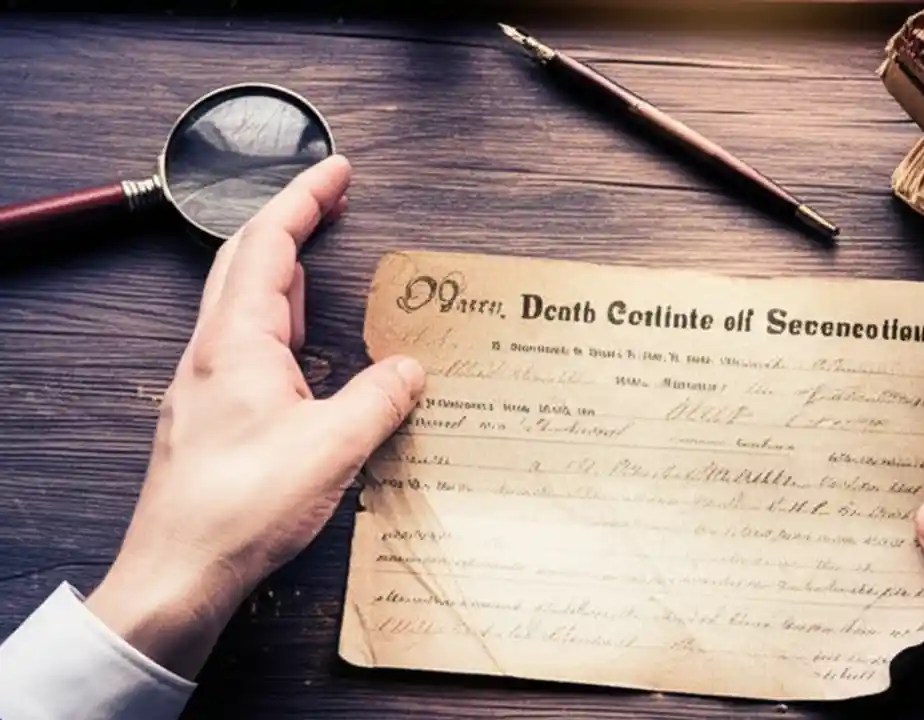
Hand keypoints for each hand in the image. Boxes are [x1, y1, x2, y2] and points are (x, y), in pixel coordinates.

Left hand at [85, 156, 425, 677]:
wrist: (178, 572)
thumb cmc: (240, 509)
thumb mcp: (332, 447)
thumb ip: (379, 399)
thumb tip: (410, 368)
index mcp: (237, 341)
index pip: (269, 244)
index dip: (305, 199)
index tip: (338, 171)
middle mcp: (214, 350)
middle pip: (245, 259)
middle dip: (290, 219)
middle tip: (332, 198)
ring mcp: (207, 381)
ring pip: (243, 300)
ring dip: (283, 267)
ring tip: (322, 255)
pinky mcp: (212, 411)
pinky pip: (246, 341)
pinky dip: (279, 316)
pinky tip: (301, 340)